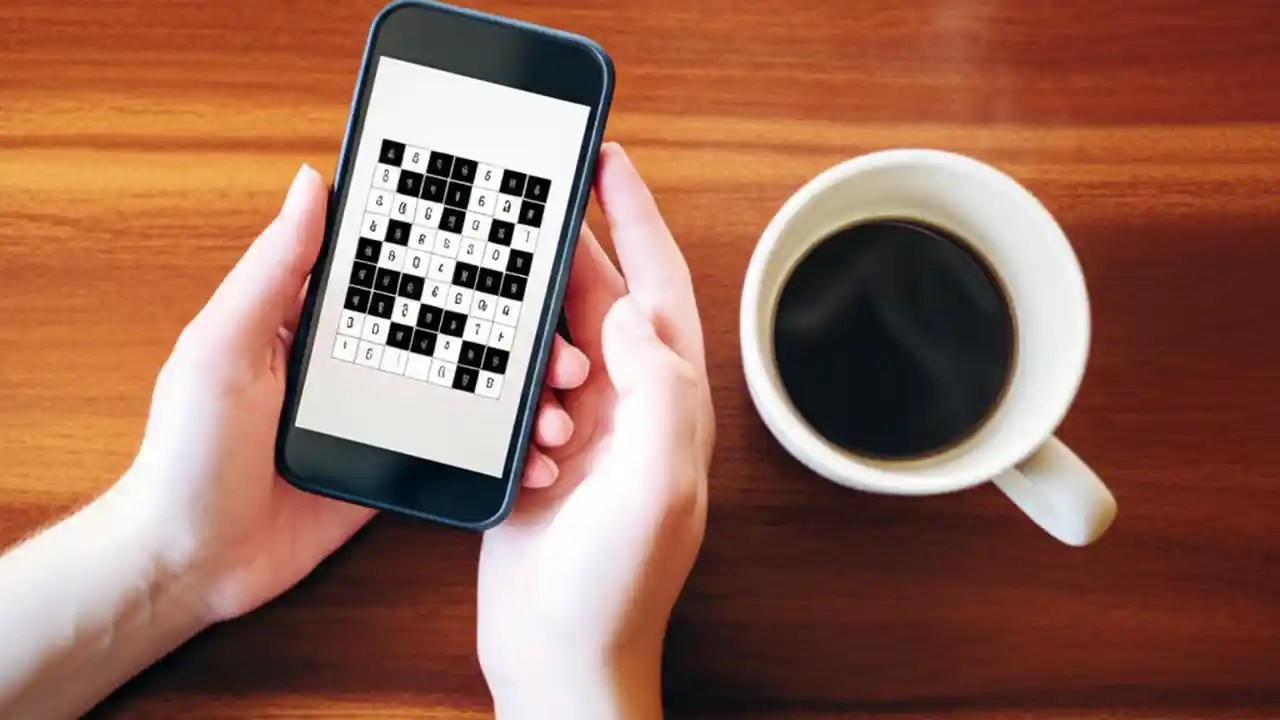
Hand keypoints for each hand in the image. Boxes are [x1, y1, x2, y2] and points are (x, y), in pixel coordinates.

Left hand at [116, 165, 588, 623]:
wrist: (190, 563)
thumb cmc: (186, 453)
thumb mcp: (223, 348)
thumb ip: (272, 271)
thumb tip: (311, 183)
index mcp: (315, 319)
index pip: (400, 274)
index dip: (462, 265)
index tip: (523, 261)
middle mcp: (355, 360)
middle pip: (452, 332)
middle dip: (515, 339)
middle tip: (565, 351)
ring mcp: (379, 415)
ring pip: (467, 391)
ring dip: (519, 397)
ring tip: (561, 409)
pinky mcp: (392, 466)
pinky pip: (456, 449)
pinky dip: (500, 453)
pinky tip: (535, 461)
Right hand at [478, 143, 715, 717]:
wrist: (558, 656)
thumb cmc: (615, 587)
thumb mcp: (654, 483)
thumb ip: (655, 389)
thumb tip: (629, 312)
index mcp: (670, 406)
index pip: (661, 288)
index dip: (638, 221)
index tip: (610, 163)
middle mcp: (634, 409)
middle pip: (603, 300)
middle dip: (572, 253)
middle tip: (531, 206)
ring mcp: (586, 429)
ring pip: (558, 338)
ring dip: (534, 318)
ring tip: (511, 300)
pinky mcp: (539, 453)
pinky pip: (522, 383)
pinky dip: (507, 369)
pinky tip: (496, 372)